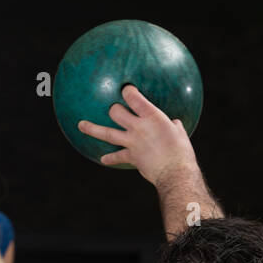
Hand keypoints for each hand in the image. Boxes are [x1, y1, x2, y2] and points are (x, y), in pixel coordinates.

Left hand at [77, 84, 197, 182]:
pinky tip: (103, 159)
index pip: (133, 97)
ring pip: (108, 133)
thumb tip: (174, 124)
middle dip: (113, 109)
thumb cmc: (182, 152)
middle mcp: (138, 127)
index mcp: (152, 117)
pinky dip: (110, 158)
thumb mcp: (180, 134)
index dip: (127, 91)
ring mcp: (132, 142)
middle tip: (113, 110)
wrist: (175, 172)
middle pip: (116, 112)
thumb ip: (174, 126)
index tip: (125, 89)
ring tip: (81, 125)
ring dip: (93, 128)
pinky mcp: (131, 157)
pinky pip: (117, 156)